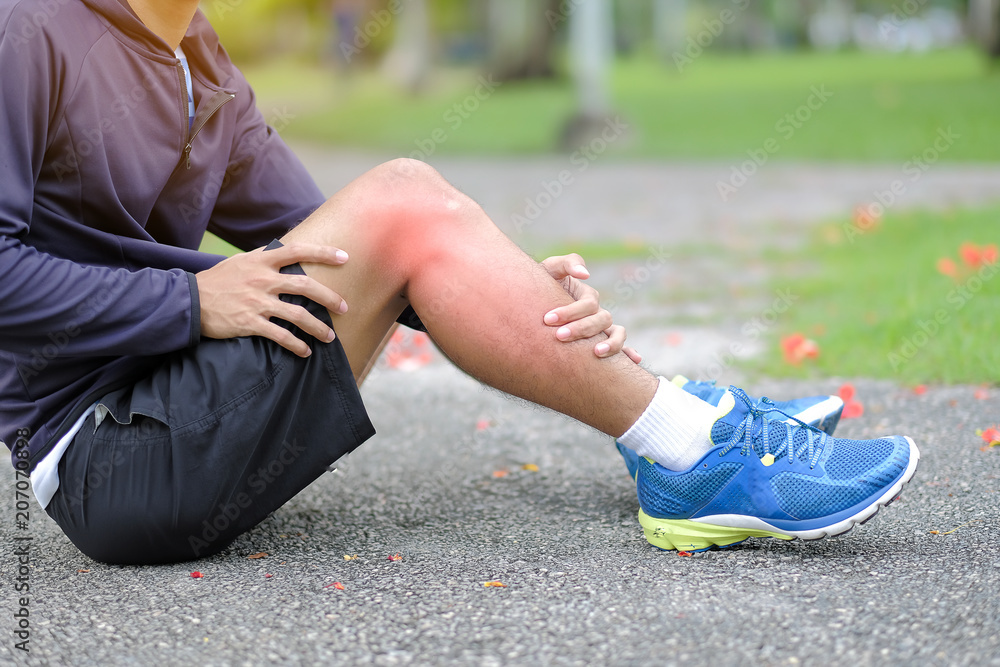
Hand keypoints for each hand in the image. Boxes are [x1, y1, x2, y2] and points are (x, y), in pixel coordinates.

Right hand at [196, 243, 348, 357]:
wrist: (189, 300)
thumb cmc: (217, 280)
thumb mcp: (240, 262)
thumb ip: (264, 259)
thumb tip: (285, 255)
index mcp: (262, 261)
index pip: (298, 250)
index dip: (323, 252)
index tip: (344, 257)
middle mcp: (263, 279)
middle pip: (306, 286)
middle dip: (330, 297)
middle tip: (345, 307)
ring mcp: (257, 302)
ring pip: (298, 315)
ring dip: (318, 327)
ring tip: (329, 336)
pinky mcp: (250, 323)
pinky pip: (280, 336)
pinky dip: (296, 345)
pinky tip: (305, 351)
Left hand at [540, 254, 641, 363]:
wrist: (532, 306)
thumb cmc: (541, 286)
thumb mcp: (550, 269)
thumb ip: (567, 264)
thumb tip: (586, 274)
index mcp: (587, 296)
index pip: (588, 304)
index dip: (571, 311)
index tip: (548, 319)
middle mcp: (597, 312)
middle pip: (601, 320)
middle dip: (581, 328)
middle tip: (559, 336)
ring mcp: (601, 328)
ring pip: (616, 333)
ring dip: (611, 343)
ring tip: (596, 353)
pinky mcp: (601, 342)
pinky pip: (620, 347)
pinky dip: (629, 352)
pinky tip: (634, 360)